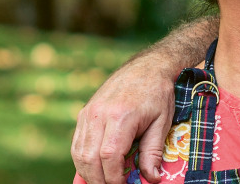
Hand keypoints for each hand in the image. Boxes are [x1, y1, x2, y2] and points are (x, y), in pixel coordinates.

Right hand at [71, 54, 175, 183]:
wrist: (147, 67)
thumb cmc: (157, 93)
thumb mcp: (162, 122)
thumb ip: (153, 152)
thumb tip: (151, 178)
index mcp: (121, 116)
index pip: (109, 156)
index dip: (113, 177)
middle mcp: (100, 114)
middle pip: (89, 158)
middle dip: (98, 179)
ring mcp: (89, 112)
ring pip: (79, 152)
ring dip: (88, 172)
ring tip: (103, 180)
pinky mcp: (84, 112)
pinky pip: (77, 142)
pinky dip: (83, 159)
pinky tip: (94, 167)